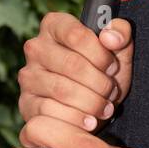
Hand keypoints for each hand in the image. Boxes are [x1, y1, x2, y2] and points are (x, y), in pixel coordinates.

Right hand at [18, 11, 133, 131]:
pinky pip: (51, 113)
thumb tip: (110, 37)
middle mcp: (36, 47)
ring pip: (62, 90)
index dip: (101, 55)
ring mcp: (28, 76)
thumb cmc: (103, 71)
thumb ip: (121, 33)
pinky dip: (76, 120)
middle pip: (72, 65)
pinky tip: (90, 121)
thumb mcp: (118, 51)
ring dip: (91, 102)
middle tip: (112, 92)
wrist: (92, 105)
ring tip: (105, 107)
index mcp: (55, 25)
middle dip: (99, 83)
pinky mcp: (26, 103)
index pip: (77, 35)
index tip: (113, 67)